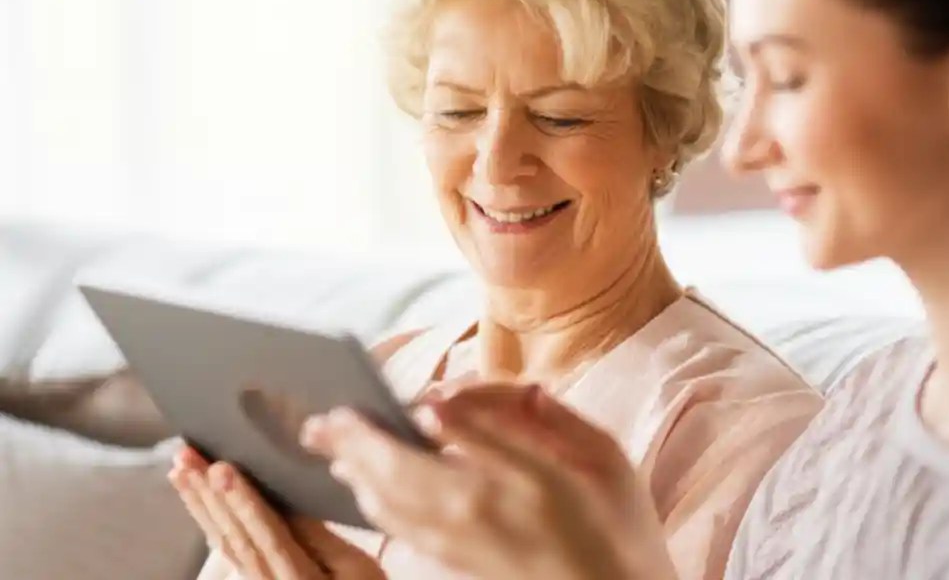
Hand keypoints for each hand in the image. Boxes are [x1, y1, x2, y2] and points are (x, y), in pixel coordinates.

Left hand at [169, 445, 384, 579]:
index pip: (265, 532)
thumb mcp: (355, 567)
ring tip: (181, 472)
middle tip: (187, 457)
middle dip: (208, 494)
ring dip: (200, 504)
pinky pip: (227, 551)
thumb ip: (321, 537)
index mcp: (298, 577)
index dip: (242, 500)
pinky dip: (210, 523)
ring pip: (224, 542)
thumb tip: (289, 501)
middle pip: (234, 535)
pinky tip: (198, 503)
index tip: (221, 469)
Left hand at [300, 384, 675, 579]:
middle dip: (353, 444)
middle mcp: (474, 516)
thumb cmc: (619, 524)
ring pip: (388, 508)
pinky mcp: (459, 565)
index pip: (432, 438)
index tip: (365, 396)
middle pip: (392, 475)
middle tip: (320, 421)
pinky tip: (367, 489)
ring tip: (332, 446)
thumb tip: (469, 395)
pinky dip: (375, 504)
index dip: (393, 418)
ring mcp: (461, 546)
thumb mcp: (600, 456)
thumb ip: (538, 420)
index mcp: (510, 482)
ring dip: (356, 473)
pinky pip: (402, 532)